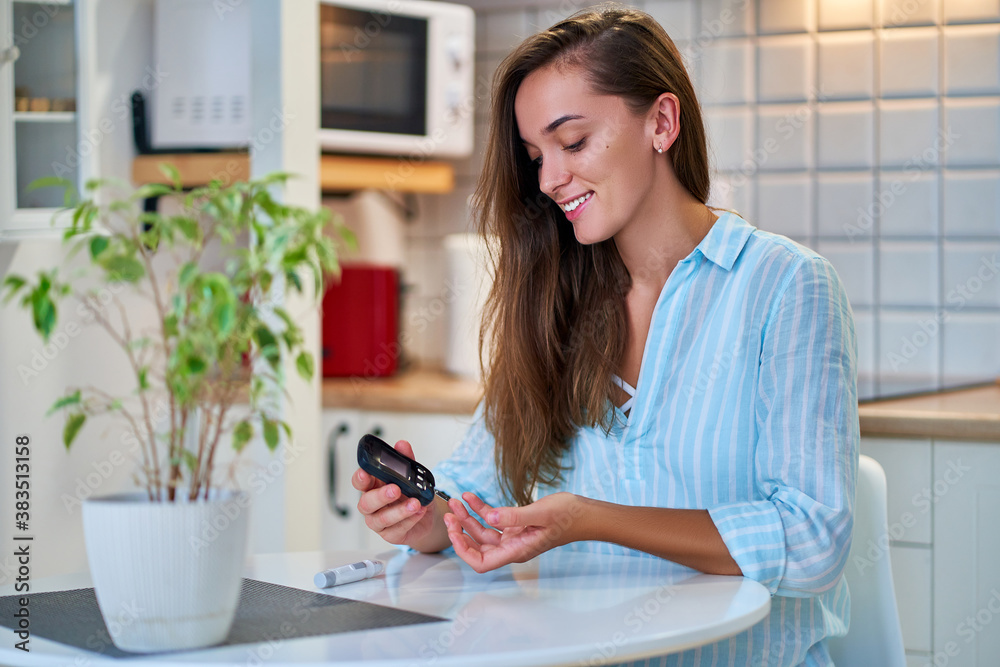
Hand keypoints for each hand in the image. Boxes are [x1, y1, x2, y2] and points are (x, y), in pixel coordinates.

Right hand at [352, 440, 438, 546]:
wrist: (425, 515)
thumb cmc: (411, 493)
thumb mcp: (411, 476)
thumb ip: (405, 461)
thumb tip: (402, 445)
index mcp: (372, 487)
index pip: (359, 482)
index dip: (360, 478)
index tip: (365, 473)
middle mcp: (371, 505)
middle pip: (366, 503)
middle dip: (381, 496)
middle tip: (396, 489)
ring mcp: (379, 521)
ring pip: (382, 519)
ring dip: (400, 510)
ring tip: (415, 503)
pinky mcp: (390, 535)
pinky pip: (397, 529)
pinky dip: (410, 520)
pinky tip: (420, 511)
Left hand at [444, 492, 586, 572]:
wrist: (585, 514)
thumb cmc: (568, 516)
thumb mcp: (540, 513)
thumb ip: (513, 516)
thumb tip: (489, 516)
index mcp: (516, 551)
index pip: (482, 563)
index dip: (464, 551)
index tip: (454, 533)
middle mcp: (512, 547)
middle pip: (477, 546)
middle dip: (461, 530)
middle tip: (450, 512)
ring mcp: (514, 537)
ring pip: (483, 532)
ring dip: (468, 517)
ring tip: (457, 500)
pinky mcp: (517, 526)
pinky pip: (493, 520)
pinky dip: (481, 509)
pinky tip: (472, 497)